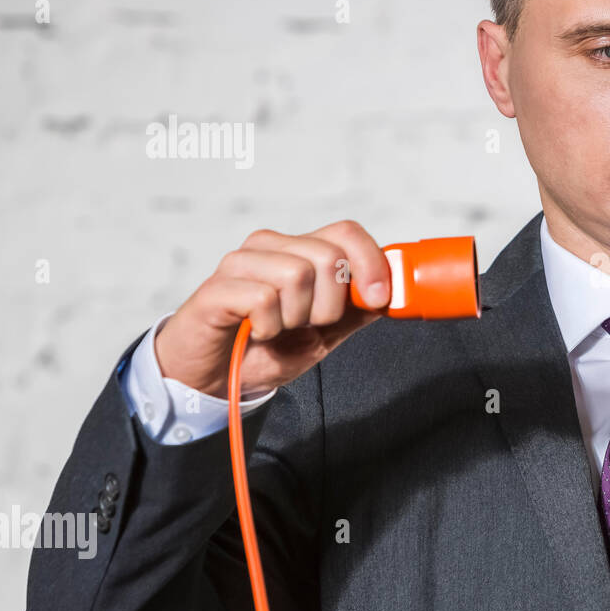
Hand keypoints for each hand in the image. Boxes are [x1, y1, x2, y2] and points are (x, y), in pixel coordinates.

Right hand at [153, 220, 391, 398]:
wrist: (214, 378)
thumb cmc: (266, 348)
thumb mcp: (326, 333)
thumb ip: (357, 309)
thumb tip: (394, 291)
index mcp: (300, 250)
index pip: (347, 232)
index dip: (372, 262)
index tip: (380, 298)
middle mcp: (271, 247)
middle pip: (329, 257)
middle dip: (330, 306)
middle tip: (306, 325)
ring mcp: (242, 263)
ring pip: (297, 274)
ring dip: (297, 317)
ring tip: (279, 328)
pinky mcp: (217, 287)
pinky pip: (264, 299)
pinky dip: (269, 327)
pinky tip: (257, 332)